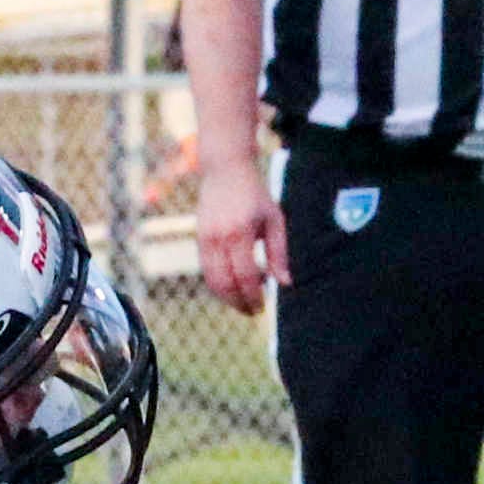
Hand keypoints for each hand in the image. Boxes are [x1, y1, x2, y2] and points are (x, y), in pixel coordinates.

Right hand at [196, 162, 289, 314]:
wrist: (225, 171)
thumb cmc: (255, 195)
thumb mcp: (274, 220)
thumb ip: (278, 252)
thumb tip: (284, 283)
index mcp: (241, 232)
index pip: (246, 275)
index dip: (254, 295)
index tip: (262, 306)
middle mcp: (219, 239)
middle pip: (226, 283)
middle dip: (239, 302)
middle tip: (253, 312)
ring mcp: (205, 240)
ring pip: (212, 281)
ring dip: (227, 298)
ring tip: (242, 304)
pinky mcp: (198, 241)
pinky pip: (207, 272)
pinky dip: (218, 285)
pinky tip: (232, 288)